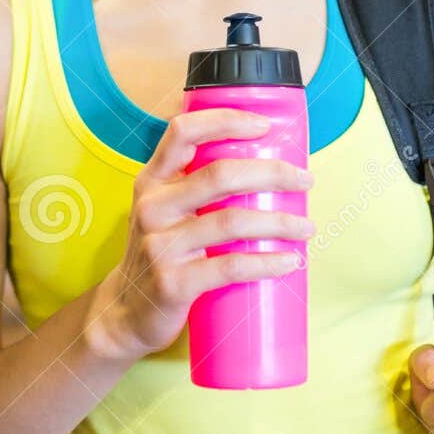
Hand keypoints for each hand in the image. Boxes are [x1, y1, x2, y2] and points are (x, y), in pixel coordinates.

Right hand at [87, 107, 314, 361]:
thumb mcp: (165, 211)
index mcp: (152, 181)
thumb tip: (266, 167)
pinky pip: (230, 267)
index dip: (225, 121)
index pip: (183, 132)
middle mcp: (152, 207)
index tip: (265, 126)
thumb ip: (197, 186)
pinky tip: (289, 261)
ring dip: (279, 222)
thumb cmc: (161, 253)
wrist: (127, 313)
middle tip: (305, 180)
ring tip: (306, 227)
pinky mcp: (174, 283)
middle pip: (221, 175)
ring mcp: (161, 245)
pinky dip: (267, 262)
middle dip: (273, 173)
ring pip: (232, 221)